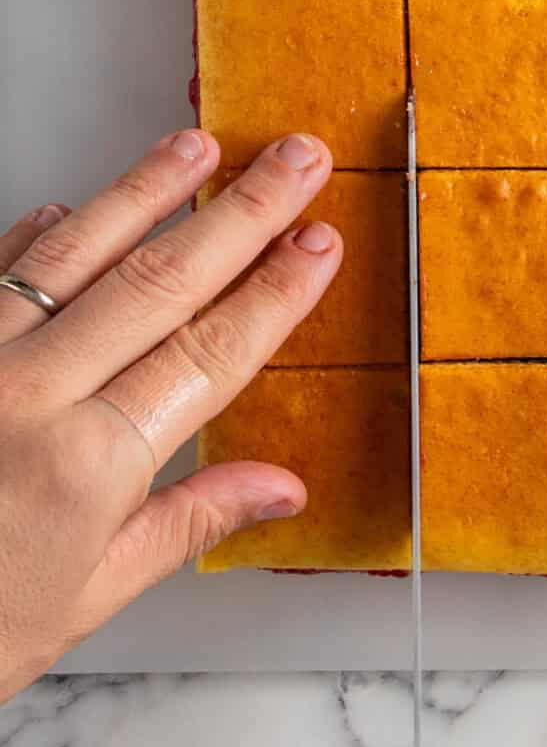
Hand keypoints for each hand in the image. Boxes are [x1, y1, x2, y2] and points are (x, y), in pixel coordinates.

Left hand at [0, 128, 341, 702]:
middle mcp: (28, 396)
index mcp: (85, 465)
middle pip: (159, 282)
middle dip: (240, 212)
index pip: (209, 355)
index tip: (318, 244)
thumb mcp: (84, 599)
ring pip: (75, 254)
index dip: (274, 293)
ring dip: (145, 191)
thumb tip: (278, 488)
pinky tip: (68, 205)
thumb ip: (184, 524)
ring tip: (201, 147)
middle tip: (295, 160)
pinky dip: (37, 235)